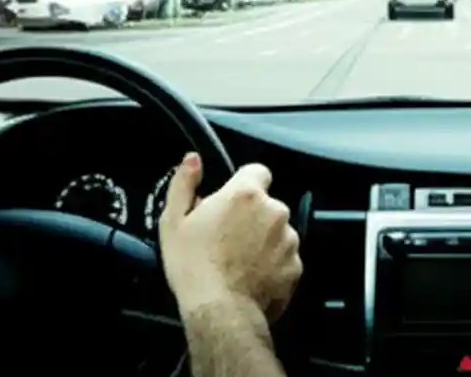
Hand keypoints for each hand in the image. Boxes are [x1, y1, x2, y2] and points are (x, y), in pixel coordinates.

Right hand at [158, 153, 301, 322]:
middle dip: (252, 216)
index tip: (231, 202)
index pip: (257, 171)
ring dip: (263, 240)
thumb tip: (193, 160)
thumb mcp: (174, 221)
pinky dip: (272, 264)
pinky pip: (285, 258)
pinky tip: (251, 276)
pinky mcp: (296, 266)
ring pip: (278, 231)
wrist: (219, 311)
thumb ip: (184, 183)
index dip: (244, 184)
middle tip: (227, 237)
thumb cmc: (193, 265)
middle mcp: (274, 211)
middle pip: (267, 204)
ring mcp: (289, 240)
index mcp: (246, 194)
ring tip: (239, 261)